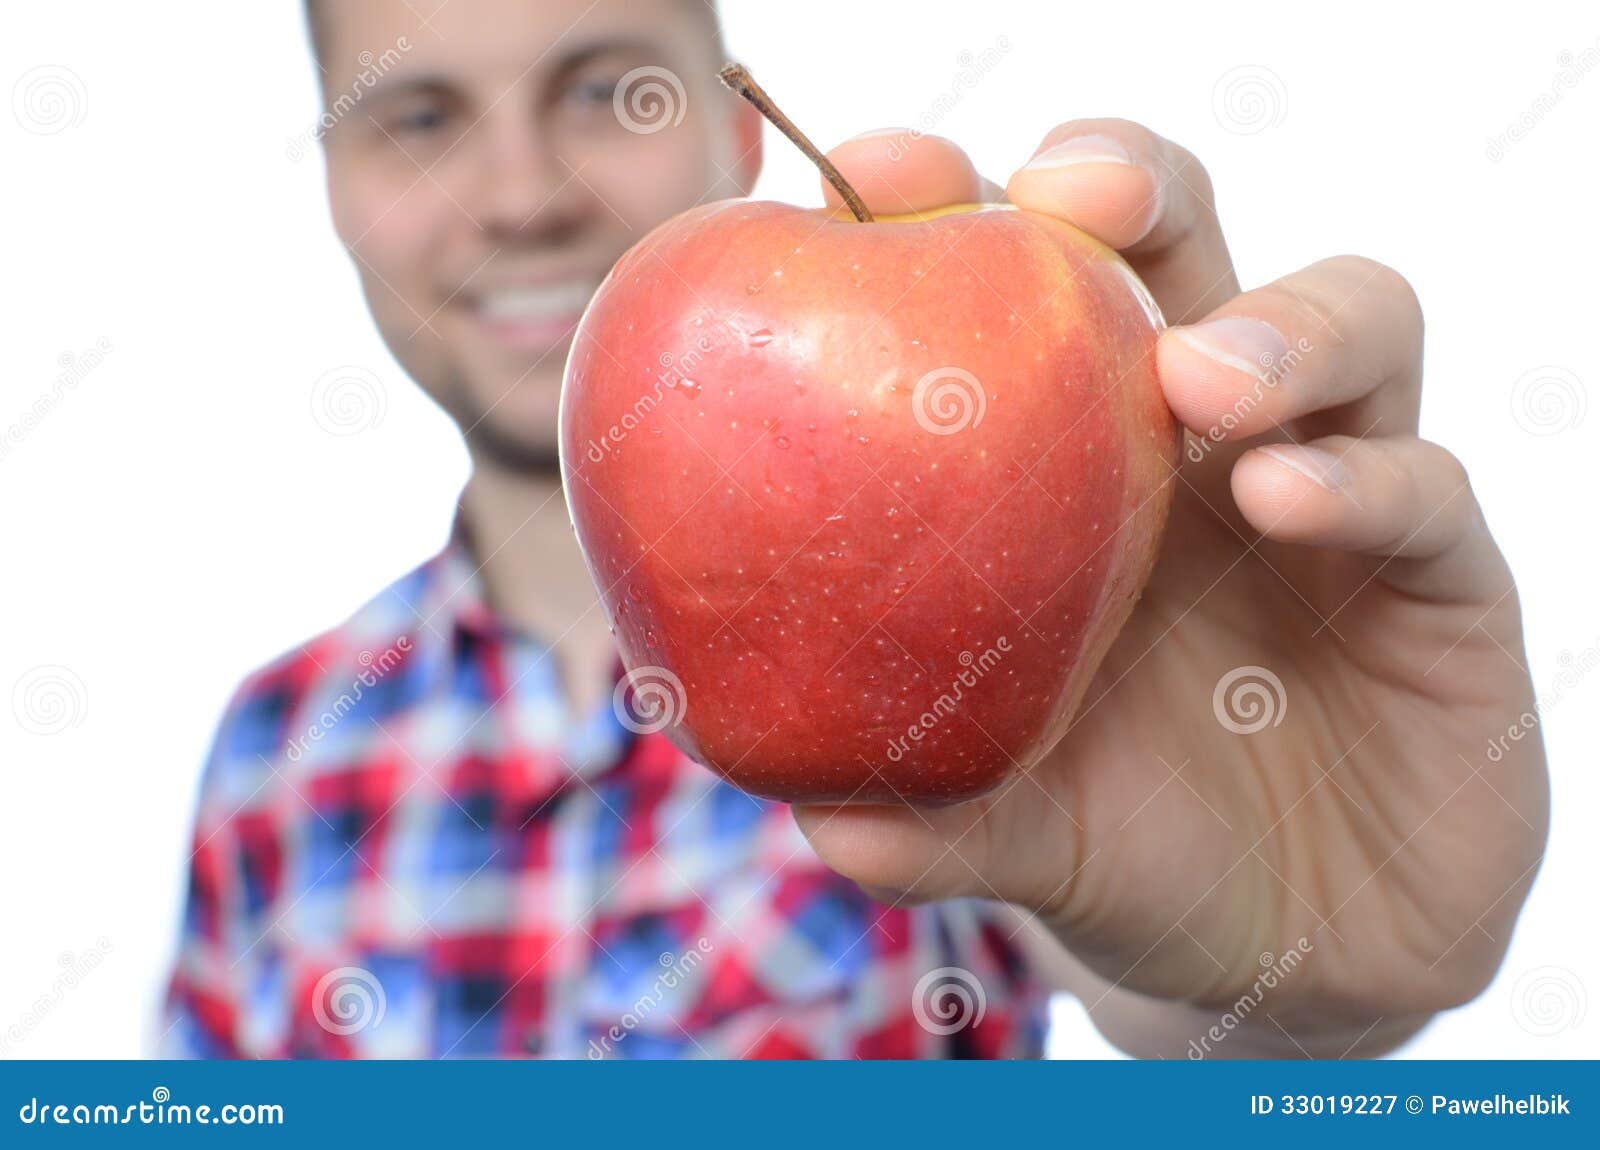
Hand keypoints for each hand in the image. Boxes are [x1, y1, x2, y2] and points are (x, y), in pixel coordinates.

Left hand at [792, 122, 1549, 1056]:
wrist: (1296, 958)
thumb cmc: (1132, 847)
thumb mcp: (1023, 831)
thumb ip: (936, 816)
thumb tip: (816, 817)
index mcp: (1074, 476)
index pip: (1021, 300)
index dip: (956, 217)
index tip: (875, 176)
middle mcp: (1201, 454)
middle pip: (1187, 251)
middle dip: (1135, 189)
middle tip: (1068, 198)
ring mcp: (1334, 498)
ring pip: (1349, 323)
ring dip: (1279, 326)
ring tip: (1202, 378)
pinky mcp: (1446, 580)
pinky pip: (1423, 489)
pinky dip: (1361, 478)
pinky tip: (1284, 500)